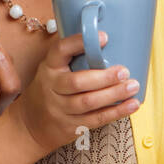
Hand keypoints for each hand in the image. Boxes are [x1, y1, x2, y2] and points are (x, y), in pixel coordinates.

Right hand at [12, 30, 140, 154]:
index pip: (61, 50)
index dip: (80, 42)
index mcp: (49, 67)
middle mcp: (52, 87)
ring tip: (133, 86)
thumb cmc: (49, 89)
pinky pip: (96, 119)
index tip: (105, 37)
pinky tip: (131, 105)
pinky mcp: (71, 126)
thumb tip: (106, 39)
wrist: (30, 124)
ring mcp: (60, 109)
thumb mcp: (52, 69)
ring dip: (114, 94)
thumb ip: (72, 56)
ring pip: (89, 102)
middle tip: (124, 71)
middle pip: (78, 82)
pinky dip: (116, 112)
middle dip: (104, 77)